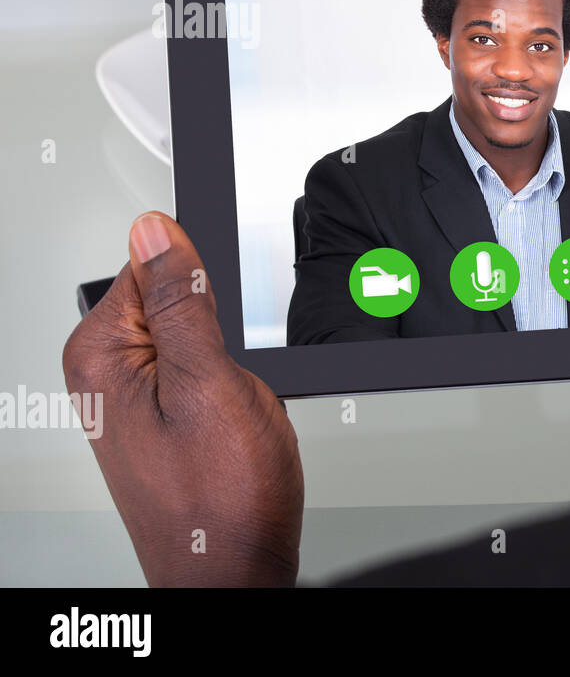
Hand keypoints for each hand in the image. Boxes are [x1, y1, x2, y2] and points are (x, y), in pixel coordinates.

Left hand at [62, 212, 302, 585]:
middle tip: (232, 380)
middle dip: (224, 328)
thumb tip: (154, 231)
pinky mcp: (163, 417)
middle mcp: (107, 373)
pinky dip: (233, 385)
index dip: (204, 284)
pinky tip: (237, 420)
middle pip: (177, 299)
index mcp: (101, 354)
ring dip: (234, 361)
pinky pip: (206, 371)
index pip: (151, 264)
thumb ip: (179, 300)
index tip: (224, 325)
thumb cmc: (217, 499)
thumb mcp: (209, 382)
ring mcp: (136, 397)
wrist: (233, 570)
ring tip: (235, 409)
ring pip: (202, 336)